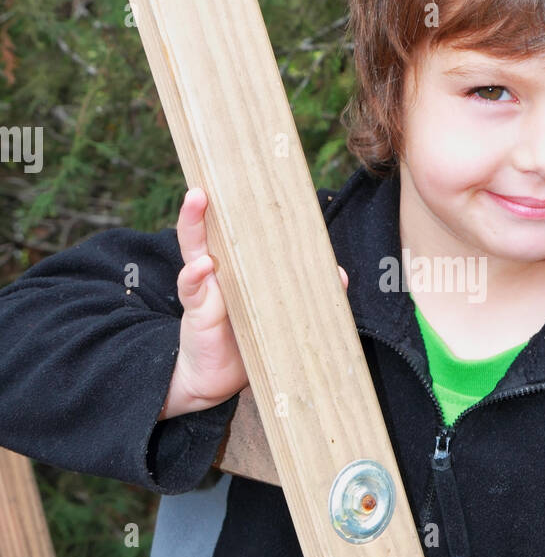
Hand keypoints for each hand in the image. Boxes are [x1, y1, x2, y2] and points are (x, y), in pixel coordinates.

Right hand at [160, 186, 348, 417]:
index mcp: (237, 267)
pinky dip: (196, 276)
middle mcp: (217, 271)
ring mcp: (204, 288)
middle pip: (209, 230)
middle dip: (206, 204)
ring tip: (197, 199)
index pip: (236, 230)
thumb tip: (340, 274)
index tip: (240, 177)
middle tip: (206, 179)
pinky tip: (204, 268)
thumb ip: (307, 292)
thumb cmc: (250, 341)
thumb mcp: (281, 314)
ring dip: (193, 223)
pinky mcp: (197, 311)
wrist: (216, 379)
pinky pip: (193, 289)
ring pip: (194, 249)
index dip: (235, 206)